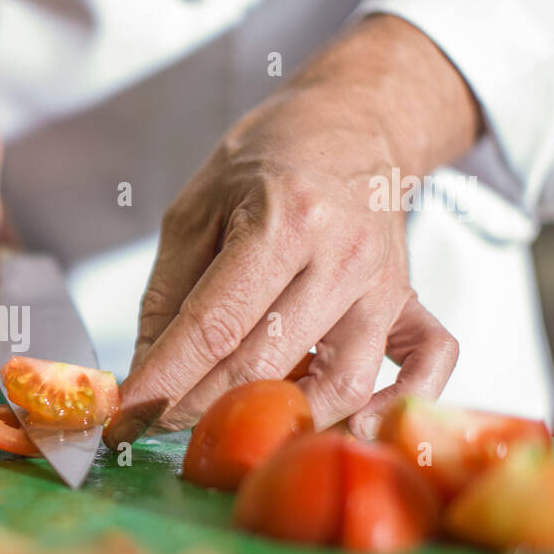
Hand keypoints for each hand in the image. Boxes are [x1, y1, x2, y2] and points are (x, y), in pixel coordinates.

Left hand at [106, 15, 479, 447]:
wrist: (350, 122)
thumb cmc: (263, 163)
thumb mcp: (195, 210)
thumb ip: (167, 295)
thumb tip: (145, 375)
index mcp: (284, 219)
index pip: (214, 326)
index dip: (163, 380)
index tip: (124, 416)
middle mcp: (343, 255)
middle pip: (267, 362)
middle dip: (201, 405)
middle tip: (156, 423)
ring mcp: (386, 283)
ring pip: (340, 384)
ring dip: (280, 421)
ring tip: (228, 430)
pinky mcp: (412, 301)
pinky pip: (428, 365)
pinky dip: (393, 408)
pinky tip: (349, 430)